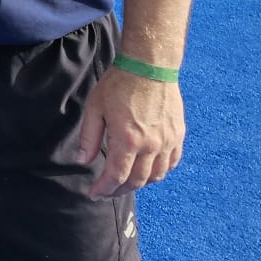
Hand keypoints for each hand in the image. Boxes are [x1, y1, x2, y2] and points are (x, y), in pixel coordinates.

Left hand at [76, 66, 183, 198]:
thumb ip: (89, 137)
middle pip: (137, 181)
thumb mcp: (95, 108)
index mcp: (128, 140)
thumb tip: (83, 160)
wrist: (149, 66)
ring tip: (125, 183)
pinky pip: (172, 162)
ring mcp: (168, 141)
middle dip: (120, 190)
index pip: (116, 176)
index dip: (104, 189)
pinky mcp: (178, 134)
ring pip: (157, 175)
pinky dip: (160, 171)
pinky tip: (149, 170)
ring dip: (140, 184)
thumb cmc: (119, 85)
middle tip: (107, 191)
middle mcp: (151, 145)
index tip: (94, 194)